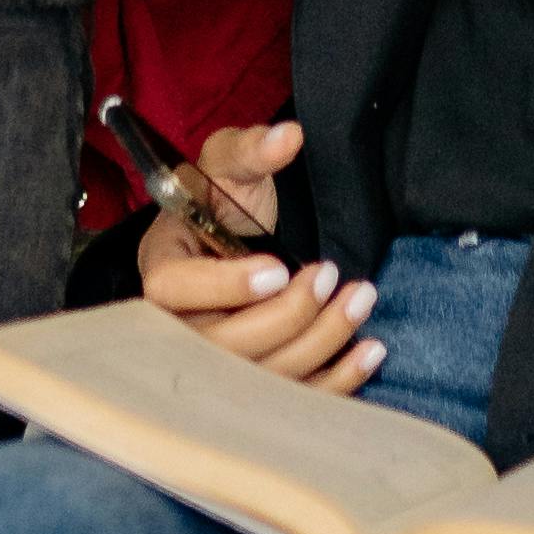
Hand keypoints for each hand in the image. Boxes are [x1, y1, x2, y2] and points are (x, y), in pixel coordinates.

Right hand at [135, 122, 383, 387]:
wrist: (234, 233)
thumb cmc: (221, 198)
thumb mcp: (229, 164)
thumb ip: (251, 149)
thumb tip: (287, 138)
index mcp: (162, 268)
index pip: (173, 291)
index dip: (225, 287)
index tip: (277, 268)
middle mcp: (179, 324)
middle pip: (223, 346)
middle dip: (288, 316)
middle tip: (328, 273)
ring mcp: (217, 359)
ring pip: (263, 376)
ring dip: (321, 341)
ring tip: (361, 297)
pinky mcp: (256, 380)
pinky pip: (292, 396)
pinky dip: (336, 380)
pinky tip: (371, 350)